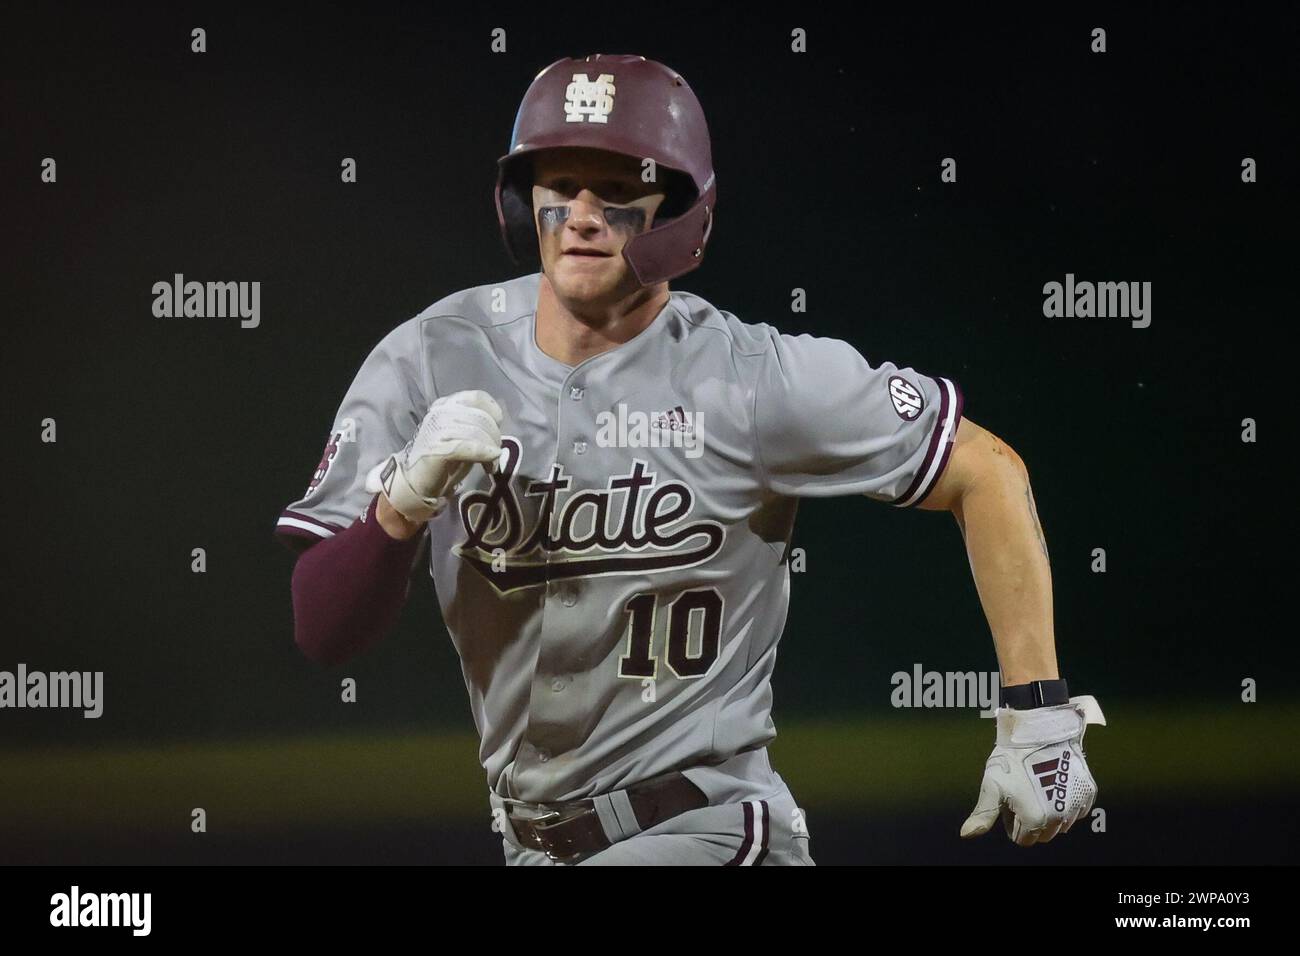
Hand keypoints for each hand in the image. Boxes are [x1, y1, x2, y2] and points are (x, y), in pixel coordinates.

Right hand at [365, 390, 503, 522]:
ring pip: (476, 433)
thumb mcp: (461, 437)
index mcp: (446, 405)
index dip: (492, 412)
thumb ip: (475, 426)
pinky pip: (467, 447)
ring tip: (491, 465)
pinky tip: (490, 464)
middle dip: (494, 437)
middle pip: (480, 417)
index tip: (497, 427)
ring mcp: (437, 429)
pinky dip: (484, 454)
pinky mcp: (437, 448)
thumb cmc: (442, 460)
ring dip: (490, 449)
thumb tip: (497, 427)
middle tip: (495, 454)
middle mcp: (441, 413)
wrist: (415, 482)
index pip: (477, 398)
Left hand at [960, 695, 1105, 846]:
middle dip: (1031, 820)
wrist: (1039, 729)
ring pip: (1061, 824)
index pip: (1023, 839)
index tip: (1010, 802)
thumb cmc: (1012, 758)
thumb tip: (967, 834)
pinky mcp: (1087, 792)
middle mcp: (1060, 818)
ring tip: (1037, 788)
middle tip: (1022, 795)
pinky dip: (1066, 803)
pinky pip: (1077, 810)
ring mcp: (1076, 805)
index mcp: (1035, 821)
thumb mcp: (992, 786)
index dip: (1013, 822)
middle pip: (1043, 834)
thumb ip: (983, 814)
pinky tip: (1054, 784)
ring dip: (1050, 813)